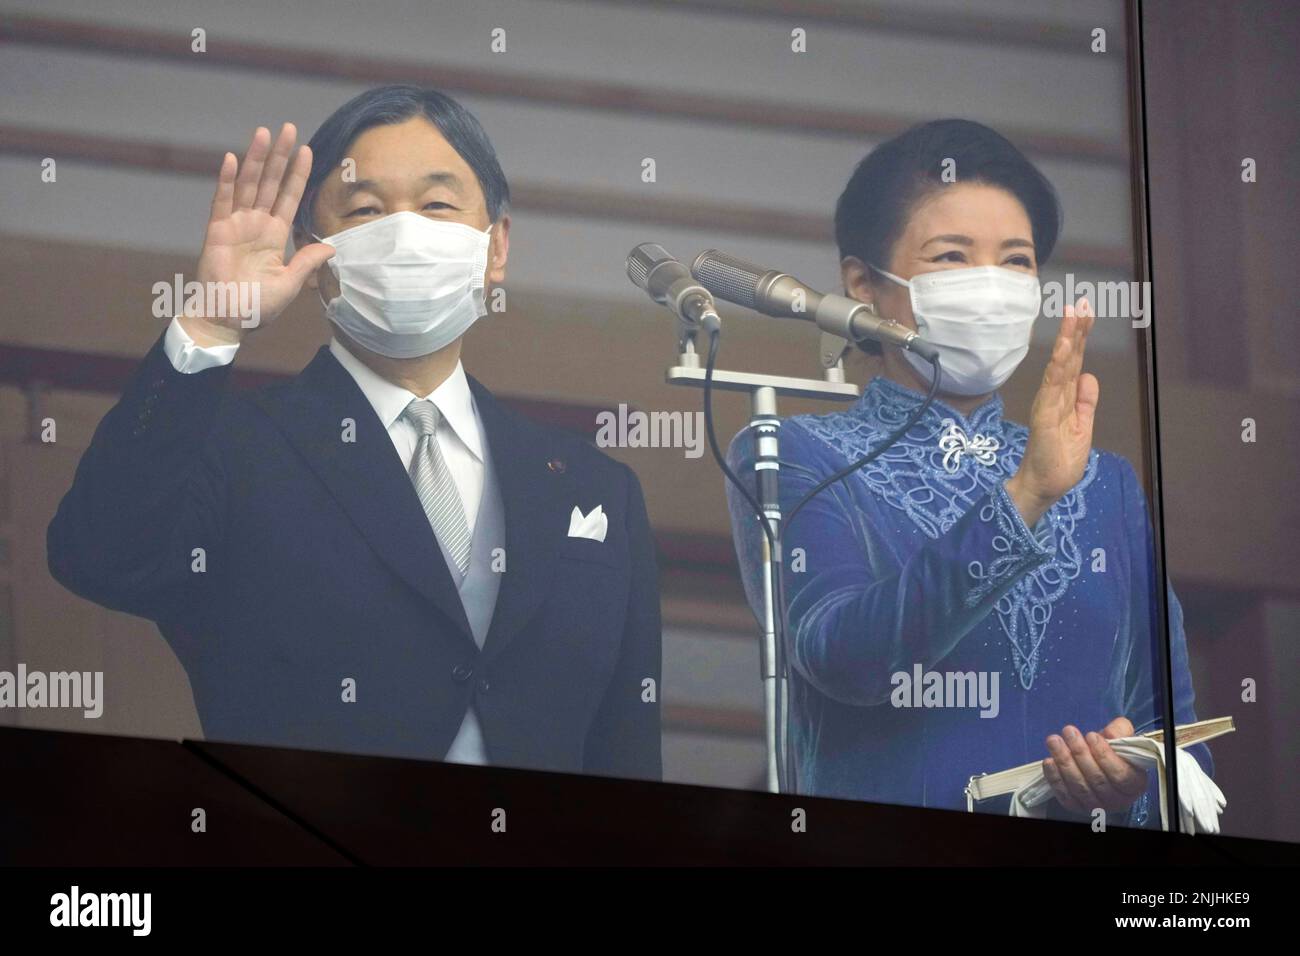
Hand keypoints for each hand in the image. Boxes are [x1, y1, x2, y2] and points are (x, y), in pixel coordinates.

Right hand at [184, 124, 334, 344]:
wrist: (227, 321)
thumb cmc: (256, 307)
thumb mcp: (291, 284)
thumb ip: (308, 261)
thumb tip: (332, 247)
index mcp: (274, 236)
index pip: (288, 197)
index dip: (297, 175)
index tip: (309, 151)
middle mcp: (256, 224)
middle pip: (269, 182)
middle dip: (279, 156)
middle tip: (288, 128)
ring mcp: (236, 224)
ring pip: (247, 184)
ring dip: (255, 159)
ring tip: (264, 133)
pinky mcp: (217, 231)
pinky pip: (221, 201)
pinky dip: (226, 180)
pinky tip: (232, 159)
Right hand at [1005, 299, 1097, 525]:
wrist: (1044, 486)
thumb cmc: (1059, 461)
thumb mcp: (1082, 427)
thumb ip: (1086, 402)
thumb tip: (1090, 376)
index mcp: (1064, 398)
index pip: (1074, 362)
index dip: (1080, 337)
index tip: (1085, 312)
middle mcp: (1054, 395)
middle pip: (1068, 357)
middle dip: (1075, 329)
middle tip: (1082, 301)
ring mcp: (1049, 403)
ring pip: (1060, 365)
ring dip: (1067, 339)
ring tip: (1073, 314)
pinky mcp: (1046, 414)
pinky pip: (1053, 385)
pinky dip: (1058, 364)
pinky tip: (1064, 347)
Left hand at [1043, 716, 1147, 813]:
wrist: (1099, 762)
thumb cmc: (1113, 750)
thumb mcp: (1123, 736)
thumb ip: (1120, 731)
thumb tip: (1108, 734)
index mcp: (1135, 784)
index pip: (1120, 774)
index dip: (1104, 755)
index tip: (1091, 735)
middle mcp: (1118, 800)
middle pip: (1097, 779)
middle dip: (1080, 753)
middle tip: (1068, 731)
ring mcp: (1097, 806)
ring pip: (1079, 787)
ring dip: (1064, 762)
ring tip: (1054, 741)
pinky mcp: (1077, 807)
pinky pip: (1065, 795)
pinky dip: (1055, 778)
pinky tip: (1049, 761)